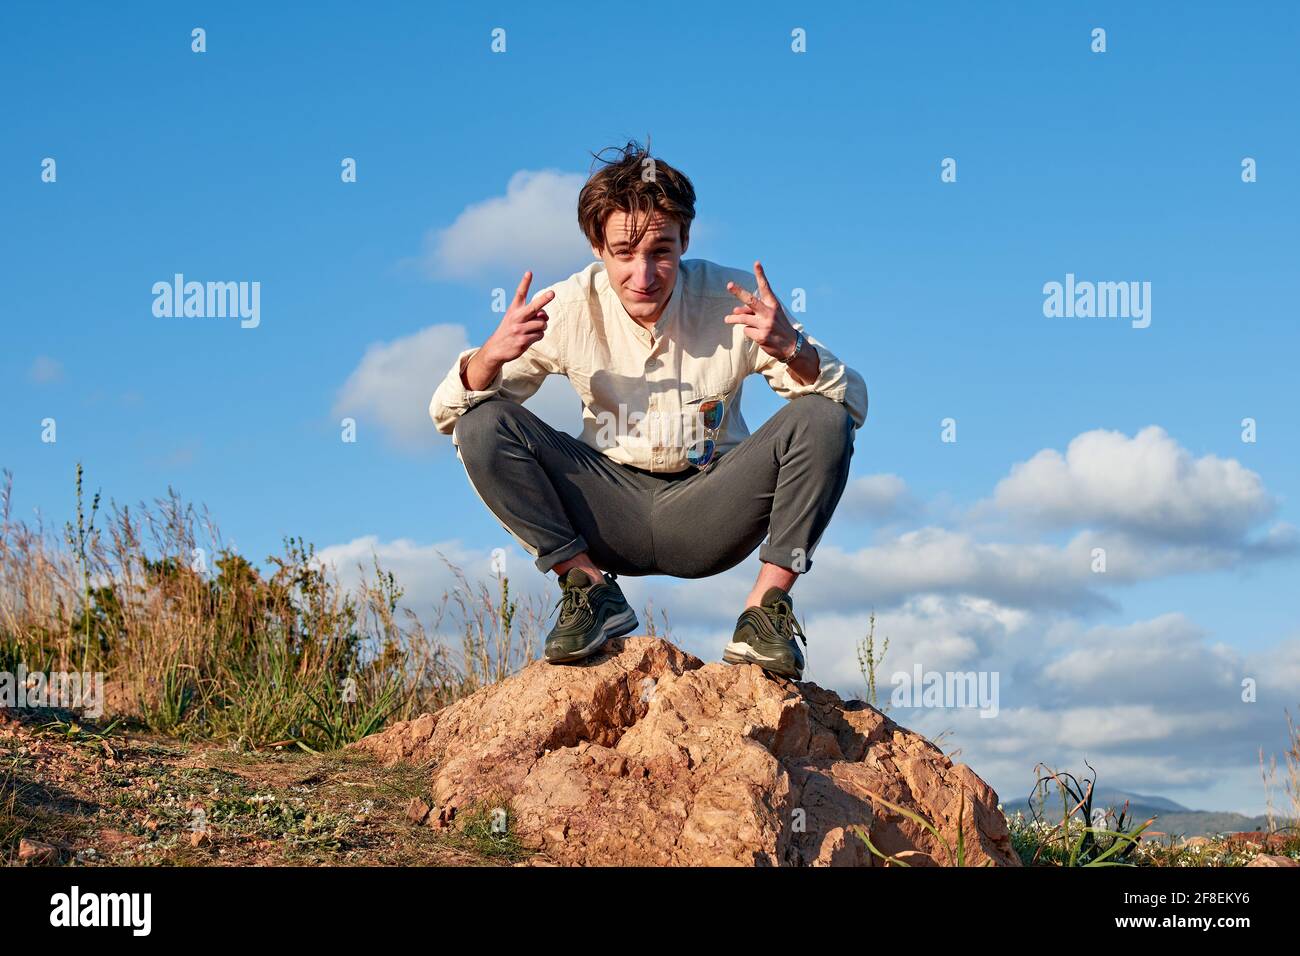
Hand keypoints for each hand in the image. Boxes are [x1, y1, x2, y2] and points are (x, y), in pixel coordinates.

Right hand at [464, 271, 553, 388]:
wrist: (496, 348)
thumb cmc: (511, 330)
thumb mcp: (517, 320)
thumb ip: (532, 315)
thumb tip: (545, 317)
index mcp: (514, 309)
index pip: (520, 293)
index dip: (525, 282)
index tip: (529, 272)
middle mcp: (516, 317)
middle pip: (534, 307)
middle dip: (544, 299)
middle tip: (552, 293)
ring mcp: (519, 329)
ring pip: (542, 324)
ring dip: (542, 327)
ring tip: (532, 330)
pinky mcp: (523, 341)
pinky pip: (540, 335)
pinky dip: (538, 336)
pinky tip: (529, 338)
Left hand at [724, 261, 798, 360]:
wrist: (791, 346)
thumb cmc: (778, 327)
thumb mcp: (770, 316)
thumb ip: (753, 311)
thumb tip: (735, 310)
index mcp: (774, 305)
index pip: (766, 287)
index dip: (761, 275)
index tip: (757, 263)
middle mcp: (770, 313)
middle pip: (751, 300)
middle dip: (739, 292)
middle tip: (729, 285)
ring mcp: (765, 325)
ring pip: (743, 318)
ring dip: (733, 318)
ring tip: (727, 319)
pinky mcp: (761, 336)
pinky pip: (746, 330)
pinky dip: (749, 331)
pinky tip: (757, 334)